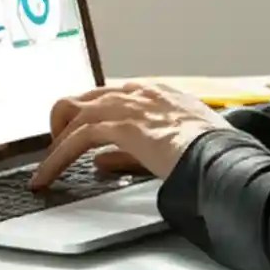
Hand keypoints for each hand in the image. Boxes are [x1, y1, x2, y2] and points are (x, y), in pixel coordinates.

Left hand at [28, 81, 230, 189]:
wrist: (224, 156)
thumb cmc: (213, 153)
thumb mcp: (170, 148)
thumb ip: (131, 152)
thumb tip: (100, 161)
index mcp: (155, 93)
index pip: (108, 97)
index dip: (86, 116)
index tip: (73, 133)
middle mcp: (138, 93)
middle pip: (84, 99)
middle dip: (63, 124)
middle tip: (54, 149)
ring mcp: (129, 106)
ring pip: (74, 115)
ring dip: (55, 145)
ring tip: (44, 170)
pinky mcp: (122, 126)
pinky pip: (76, 139)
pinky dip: (56, 158)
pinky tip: (48, 176)